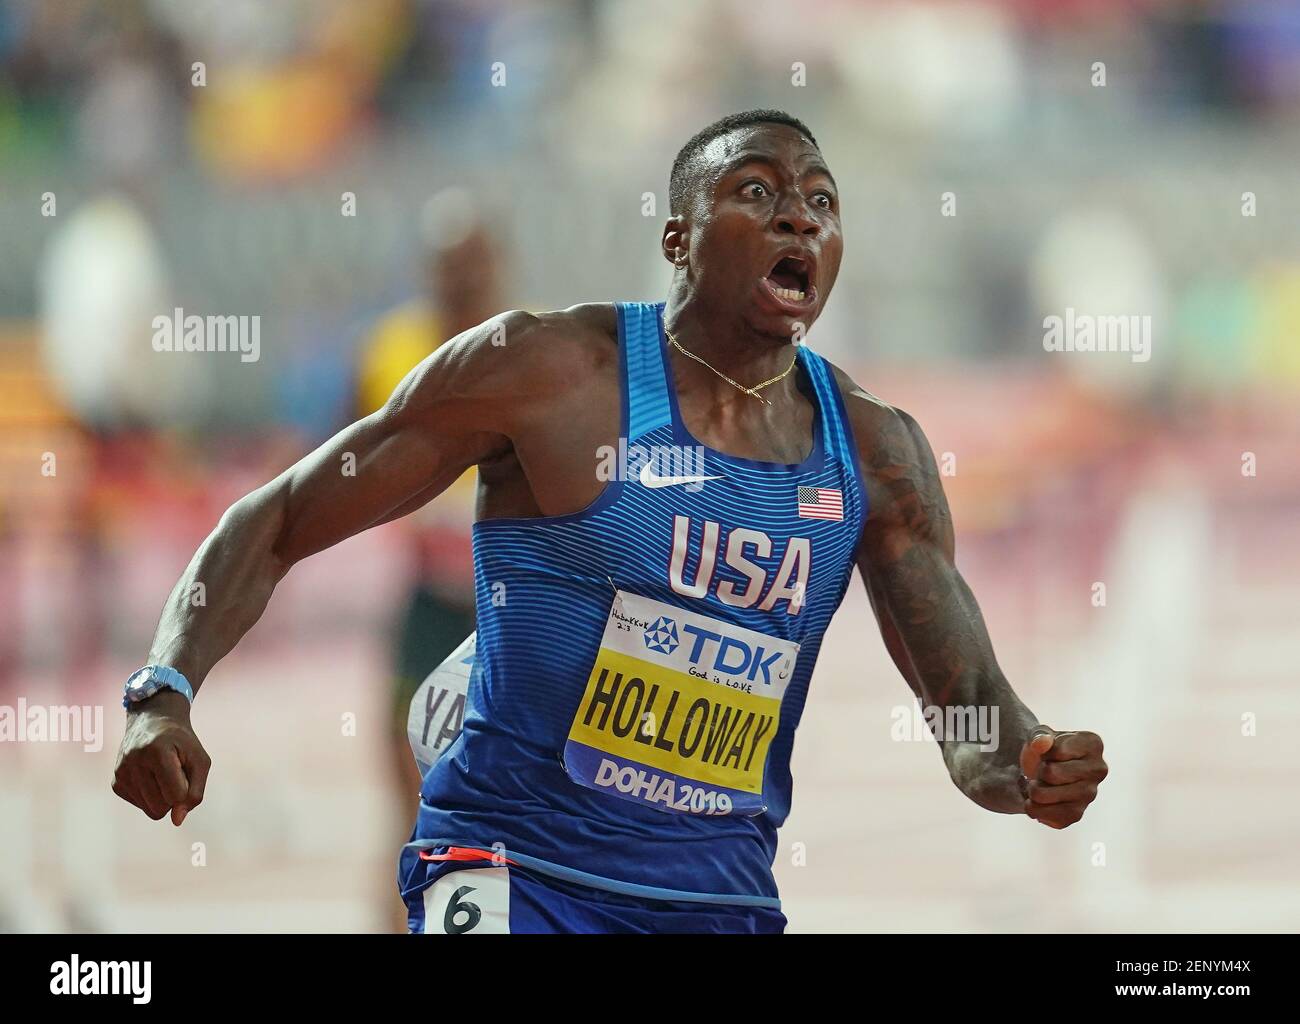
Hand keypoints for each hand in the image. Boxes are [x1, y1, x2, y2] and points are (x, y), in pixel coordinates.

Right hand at [112, 690, 210, 825]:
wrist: (153, 722)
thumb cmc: (182, 743)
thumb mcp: (200, 760)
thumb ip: (195, 792)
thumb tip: (177, 821)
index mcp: (157, 752)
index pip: (176, 795)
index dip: (188, 790)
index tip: (186, 771)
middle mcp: (134, 762)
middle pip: (162, 807)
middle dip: (175, 795)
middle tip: (175, 771)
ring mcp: (121, 773)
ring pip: (151, 811)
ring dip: (163, 797)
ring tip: (162, 773)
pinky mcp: (116, 782)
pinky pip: (141, 806)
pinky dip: (151, 796)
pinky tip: (151, 775)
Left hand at [1018, 725, 1105, 828]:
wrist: (1041, 770)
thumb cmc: (1045, 749)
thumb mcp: (1039, 735)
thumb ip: (1039, 735)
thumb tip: (1041, 742)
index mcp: (1093, 744)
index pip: (1057, 751)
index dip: (1043, 750)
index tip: (1050, 752)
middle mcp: (1098, 770)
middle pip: (1051, 773)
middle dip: (1038, 771)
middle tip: (1043, 770)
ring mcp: (1090, 794)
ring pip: (1043, 796)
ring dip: (1032, 790)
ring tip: (1039, 785)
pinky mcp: (1077, 814)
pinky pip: (1047, 816)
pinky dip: (1034, 809)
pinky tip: (1037, 802)